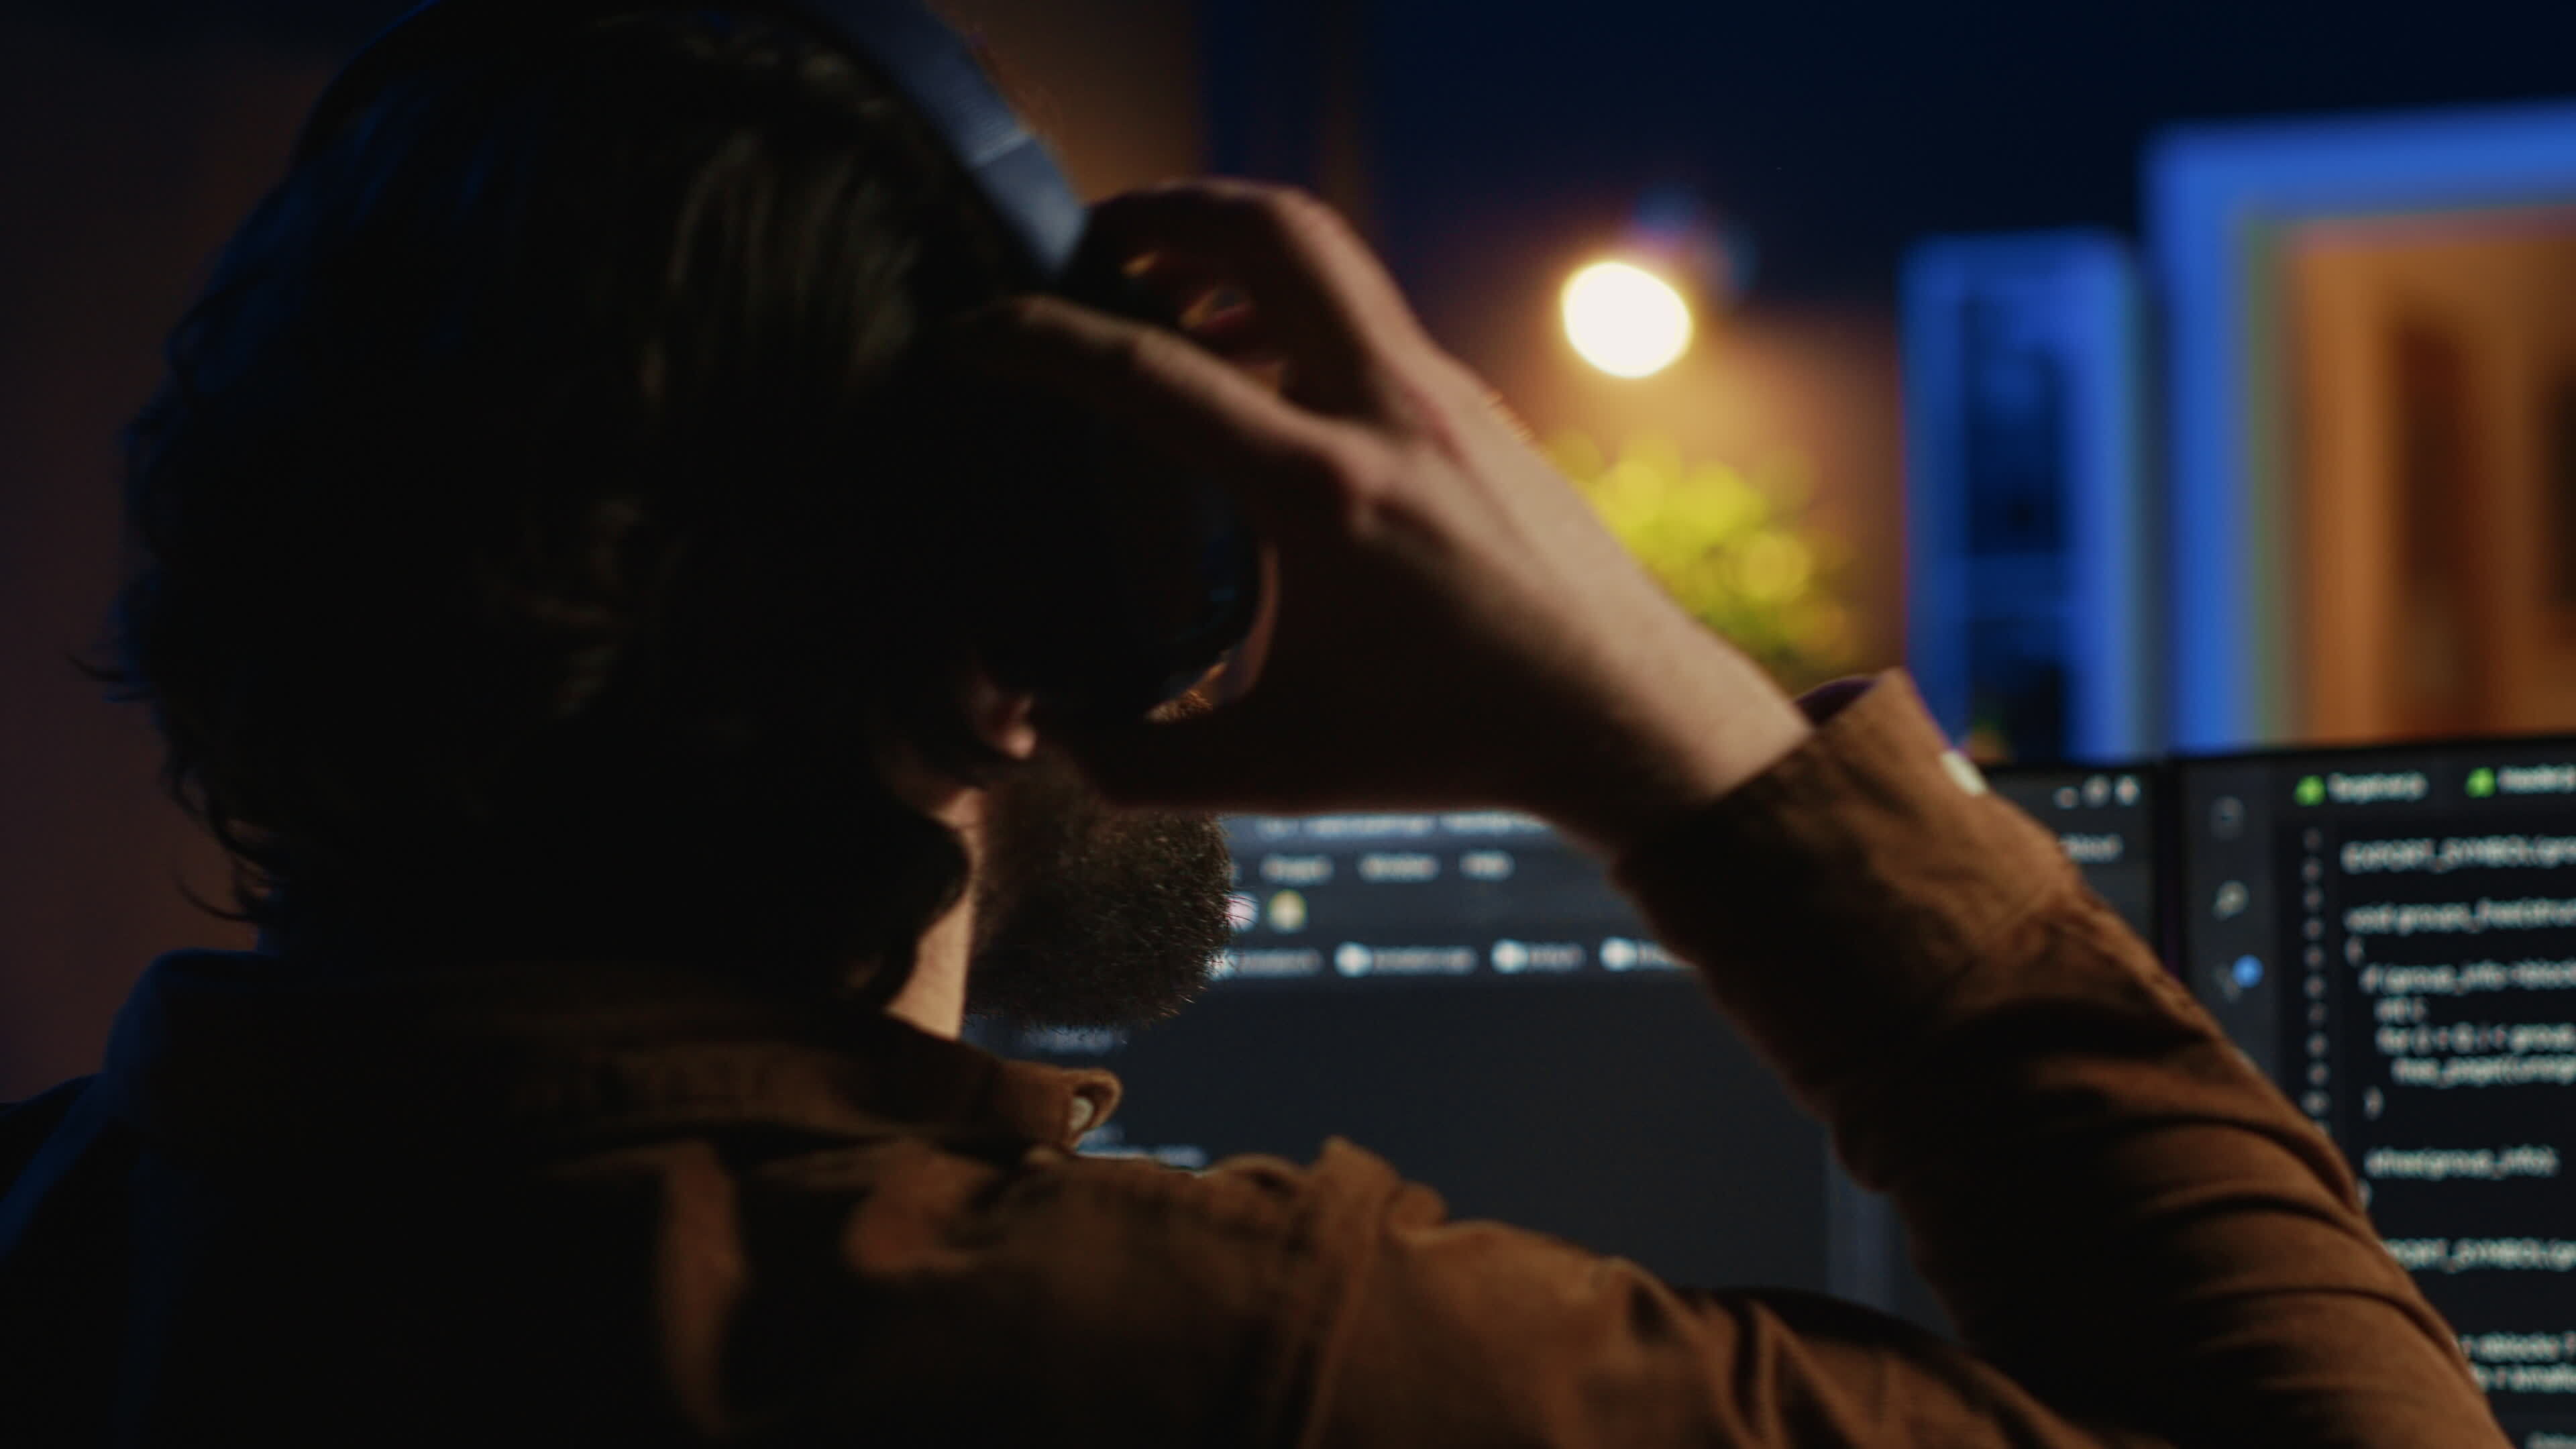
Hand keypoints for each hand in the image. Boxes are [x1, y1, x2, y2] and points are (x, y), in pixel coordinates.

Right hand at [951, 180, 1811, 855]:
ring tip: (1162, 310)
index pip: (1149, 373)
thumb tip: (1057, 742)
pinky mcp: (1474, 408)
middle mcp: (1389, 414)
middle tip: (1094, 238)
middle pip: (1270, 233)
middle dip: (1164, 211)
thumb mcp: (1281, 774)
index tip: (974, 335)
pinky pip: (1365, 323)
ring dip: (1230, 263)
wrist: (1623, 717)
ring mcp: (1444, 397)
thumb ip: (1145, 765)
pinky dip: (1289, 320)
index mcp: (1324, 493)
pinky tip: (1255, 384)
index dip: (1039, 341)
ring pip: (1326, 265)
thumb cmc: (1453, 747)